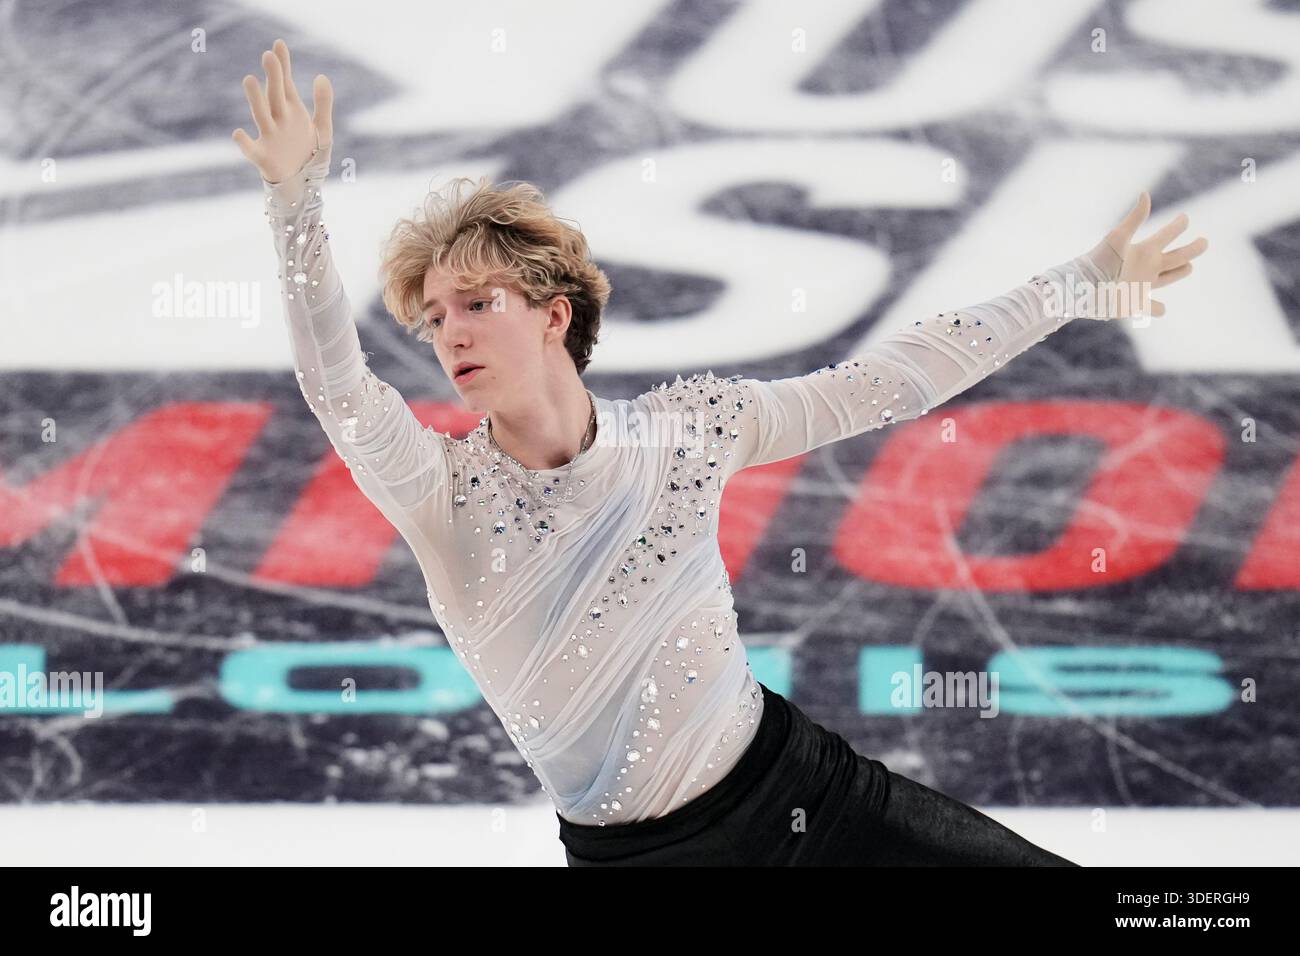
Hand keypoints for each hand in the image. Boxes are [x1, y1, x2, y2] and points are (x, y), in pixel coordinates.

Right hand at [232, 39, 332, 184]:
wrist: (302, 185)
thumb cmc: (309, 154)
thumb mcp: (323, 131)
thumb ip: (323, 104)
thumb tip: (321, 76)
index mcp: (291, 110)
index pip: (285, 82)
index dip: (283, 64)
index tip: (279, 43)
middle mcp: (277, 119)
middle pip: (274, 95)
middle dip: (272, 76)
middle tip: (268, 56)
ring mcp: (269, 136)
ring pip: (261, 115)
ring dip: (255, 99)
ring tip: (250, 80)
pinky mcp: (263, 157)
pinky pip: (251, 150)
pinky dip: (244, 143)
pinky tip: (238, 134)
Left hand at [1083, 191, 1208, 320]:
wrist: (1082, 289)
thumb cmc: (1099, 262)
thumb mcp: (1118, 238)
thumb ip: (1134, 219)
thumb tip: (1145, 193)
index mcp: (1145, 251)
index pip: (1167, 235)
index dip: (1177, 226)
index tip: (1185, 218)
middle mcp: (1146, 267)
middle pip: (1176, 256)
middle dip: (1191, 250)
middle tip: (1204, 242)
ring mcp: (1141, 285)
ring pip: (1167, 278)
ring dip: (1179, 273)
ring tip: (1189, 267)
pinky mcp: (1134, 304)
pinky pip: (1149, 307)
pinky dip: (1157, 309)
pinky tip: (1163, 310)